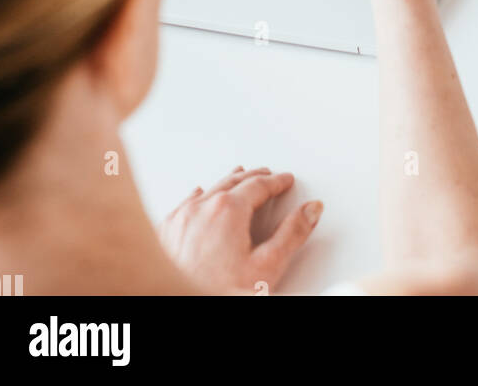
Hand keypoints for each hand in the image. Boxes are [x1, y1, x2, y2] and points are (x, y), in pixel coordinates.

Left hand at [158, 165, 321, 294]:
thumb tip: (311, 210)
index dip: (276, 182)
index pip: (259, 185)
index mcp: (227, 210)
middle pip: (234, 182)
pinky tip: (201, 195)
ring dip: (229, 183)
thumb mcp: (266, 267)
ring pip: (209, 189)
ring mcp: (180, 219)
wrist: (176, 302)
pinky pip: (187, 202)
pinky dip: (201, 195)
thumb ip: (292, 235)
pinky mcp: (167, 231)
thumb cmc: (216, 292)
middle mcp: (201, 207)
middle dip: (254, 178)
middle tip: (268, 176)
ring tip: (240, 178)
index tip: (286, 180)